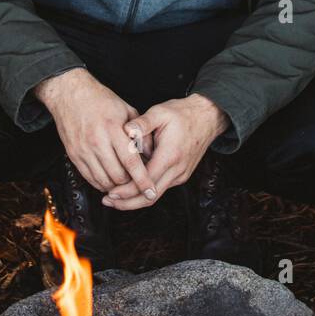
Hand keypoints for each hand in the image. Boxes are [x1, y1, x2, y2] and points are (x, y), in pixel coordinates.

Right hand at [33, 69, 157, 196]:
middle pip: (118, 176)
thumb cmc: (100, 100)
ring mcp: (83, 150)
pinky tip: (108, 179)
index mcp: (112, 129)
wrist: (69, 94)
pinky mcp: (74, 155)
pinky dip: (101, 183)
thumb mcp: (127, 110)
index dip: (143, 180)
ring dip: (116, 186)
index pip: (131, 162)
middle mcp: (97, 142)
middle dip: (130, 184)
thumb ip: (140, 133)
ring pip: (103, 181)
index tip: (151, 191)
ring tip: (124, 181)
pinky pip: (89, 178)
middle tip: (137, 182)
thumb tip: (151, 154)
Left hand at [102, 94, 229, 210]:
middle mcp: (177, 170)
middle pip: (150, 197)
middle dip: (127, 203)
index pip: (145, 182)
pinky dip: (145, 192)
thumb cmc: (182, 114)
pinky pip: (161, 188)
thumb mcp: (160, 112)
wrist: (207, 117)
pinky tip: (130, 187)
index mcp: (170, 156)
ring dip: (135, 200)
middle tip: (107, 201)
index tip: (110, 193)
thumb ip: (142, 122)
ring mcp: (180, 174)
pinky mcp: (181, 175)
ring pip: (156, 196)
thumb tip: (126, 130)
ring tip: (115, 198)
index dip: (126, 191)